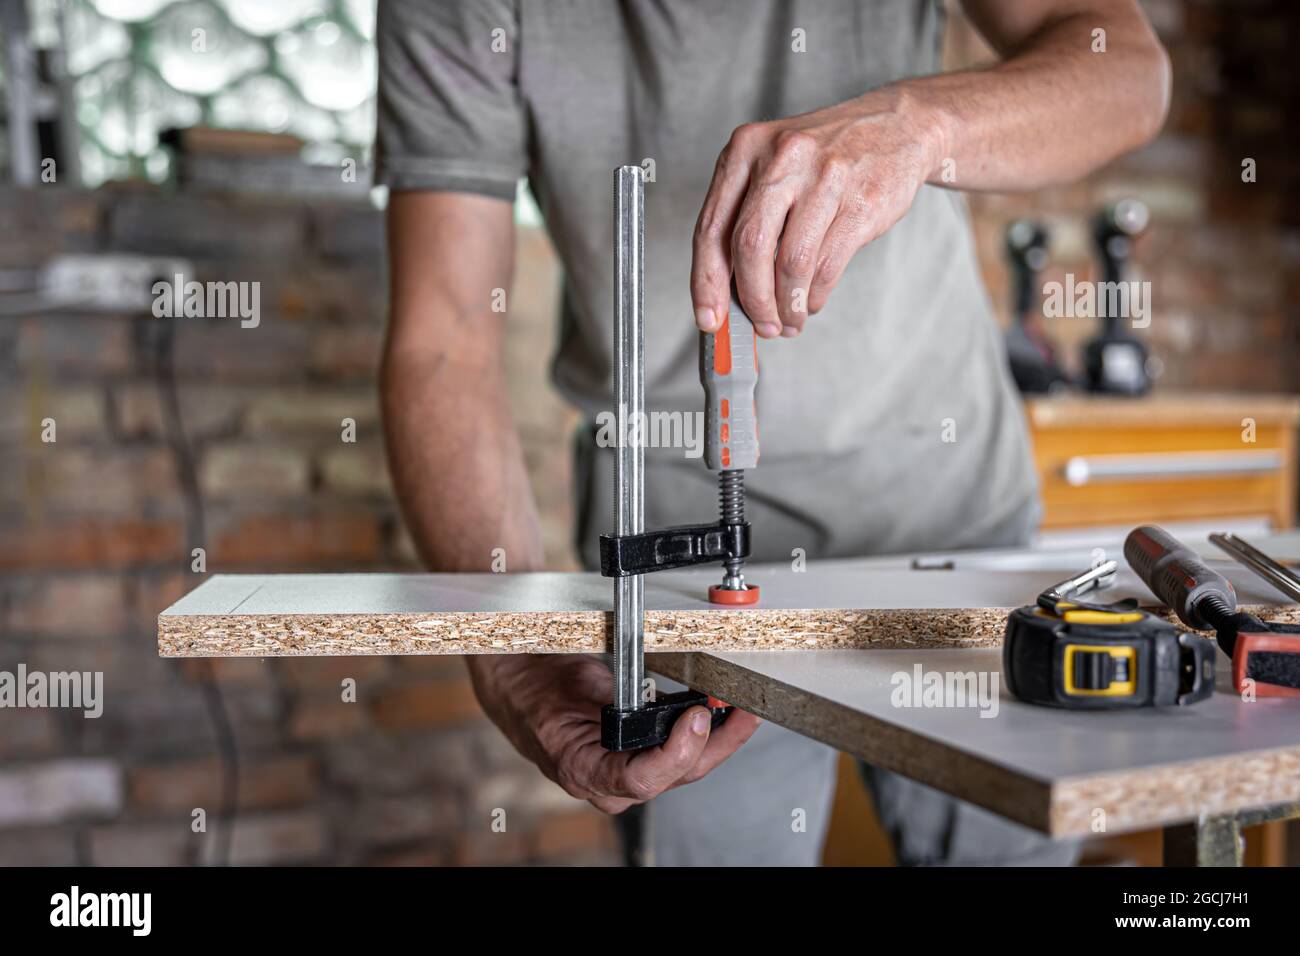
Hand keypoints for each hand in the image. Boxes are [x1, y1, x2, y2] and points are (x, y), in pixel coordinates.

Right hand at [466, 654, 760, 813]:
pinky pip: (678, 753)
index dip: (678, 752)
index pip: (642, 780)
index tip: (699, 714)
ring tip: (743, 707)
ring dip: (719, 739)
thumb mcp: (572, 684)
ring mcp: (624, 772)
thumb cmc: (535, 684)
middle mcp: (607, 781)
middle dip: (717, 743)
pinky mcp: (636, 756)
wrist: (517, 679)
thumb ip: (614, 702)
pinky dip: (703, 733)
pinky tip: (723, 711)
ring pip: (685, 768)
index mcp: (582, 768)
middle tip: (740, 707)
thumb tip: (655, 702)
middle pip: (677, 775)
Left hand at [691, 85, 943, 338]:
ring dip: (788, 305)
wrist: (899, 126)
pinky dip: (815, 295)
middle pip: (749, 248)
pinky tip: (811, 300)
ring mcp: (825, 178)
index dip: (706, 283)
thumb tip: (725, 294)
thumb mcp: (773, 168)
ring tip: (790, 320)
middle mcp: (782, 158)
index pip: (711, 228)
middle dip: (752, 300)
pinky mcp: (861, 202)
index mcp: (745, 149)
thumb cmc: (824, 157)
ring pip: (792, 263)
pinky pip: (827, 266)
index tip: (707, 320)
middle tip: (759, 326)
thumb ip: (745, 221)